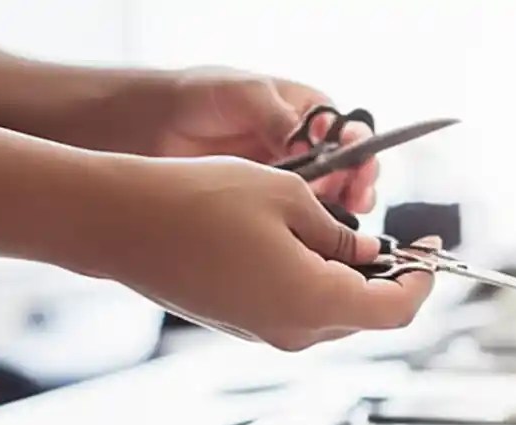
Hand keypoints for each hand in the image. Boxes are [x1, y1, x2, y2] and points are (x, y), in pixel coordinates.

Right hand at [90, 156, 432, 350]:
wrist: (122, 223)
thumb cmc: (198, 202)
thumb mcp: (290, 198)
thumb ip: (341, 234)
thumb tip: (366, 253)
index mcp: (315, 302)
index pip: (395, 311)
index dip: (423, 282)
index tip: (431, 251)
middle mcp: (293, 331)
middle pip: (366, 317)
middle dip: (390, 281)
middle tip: (398, 240)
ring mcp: (264, 333)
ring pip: (333, 316)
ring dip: (352, 282)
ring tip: (349, 236)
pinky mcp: (242, 325)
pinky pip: (298, 311)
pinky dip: (317, 285)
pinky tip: (306, 246)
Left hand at [150, 68, 377, 214]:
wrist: (156, 124)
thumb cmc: (203, 95)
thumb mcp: (246, 95)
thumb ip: (279, 119)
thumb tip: (308, 145)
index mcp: (311, 114)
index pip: (351, 135)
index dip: (359, 154)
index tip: (356, 171)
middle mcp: (308, 148)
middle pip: (348, 173)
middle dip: (356, 187)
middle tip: (355, 201)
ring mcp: (290, 179)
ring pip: (329, 200)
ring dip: (338, 212)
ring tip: (337, 222)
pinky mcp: (270, 206)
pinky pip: (297, 220)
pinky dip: (307, 230)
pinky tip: (308, 237)